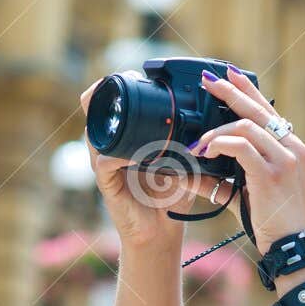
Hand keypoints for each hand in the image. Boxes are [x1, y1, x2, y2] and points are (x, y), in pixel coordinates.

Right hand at [78, 78, 244, 248]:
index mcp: (126, 141)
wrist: (161, 232)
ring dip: (104, 119)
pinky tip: (129, 154)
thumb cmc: (170, 197)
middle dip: (102, 94)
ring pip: (93, 134)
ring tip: (117, 107)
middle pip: (95, 114)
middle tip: (122, 79)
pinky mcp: (106, 186)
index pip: (112, 108)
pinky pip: (103, 164)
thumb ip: (188, 140)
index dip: (116, 88)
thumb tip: (211, 117)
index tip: (132, 73)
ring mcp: (105, 167)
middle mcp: (111, 150)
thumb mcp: (182, 161)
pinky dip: (114, 156)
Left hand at [190, 65, 304, 254]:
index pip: (268, 110)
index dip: (248, 90)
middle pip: (257, 109)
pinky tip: (208, 152)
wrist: (294, 245)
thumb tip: (191, 173)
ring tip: (199, 144)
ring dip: (216, 132)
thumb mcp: (248, 195)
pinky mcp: (271, 173)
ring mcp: (283, 158)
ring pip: (245, 126)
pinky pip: (241, 146)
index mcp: (290, 148)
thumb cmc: (275, 222)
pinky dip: (220, 144)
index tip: (229, 76)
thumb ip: (222, 182)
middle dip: (230, 92)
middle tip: (208, 81)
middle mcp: (291, 147)